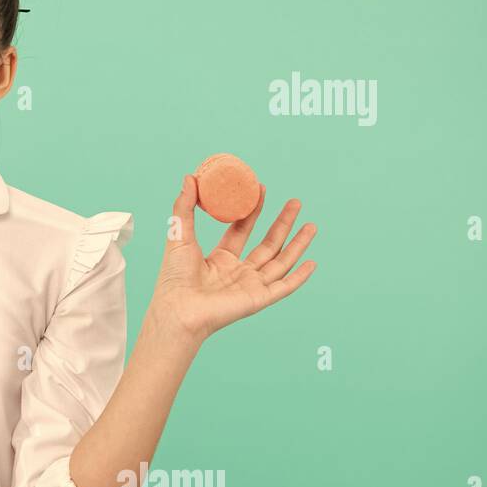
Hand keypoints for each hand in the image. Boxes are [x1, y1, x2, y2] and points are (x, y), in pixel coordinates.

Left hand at [148, 174, 316, 343]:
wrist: (178, 309)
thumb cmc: (173, 278)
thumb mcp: (179, 236)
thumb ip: (184, 207)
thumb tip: (190, 177)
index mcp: (219, 259)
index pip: (241, 230)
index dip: (252, 211)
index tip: (261, 190)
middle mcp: (237, 272)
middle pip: (267, 244)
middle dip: (282, 223)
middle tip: (295, 202)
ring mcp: (250, 286)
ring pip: (280, 262)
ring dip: (297, 244)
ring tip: (312, 225)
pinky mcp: (258, 300)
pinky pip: (284, 287)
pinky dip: (299, 277)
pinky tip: (313, 263)